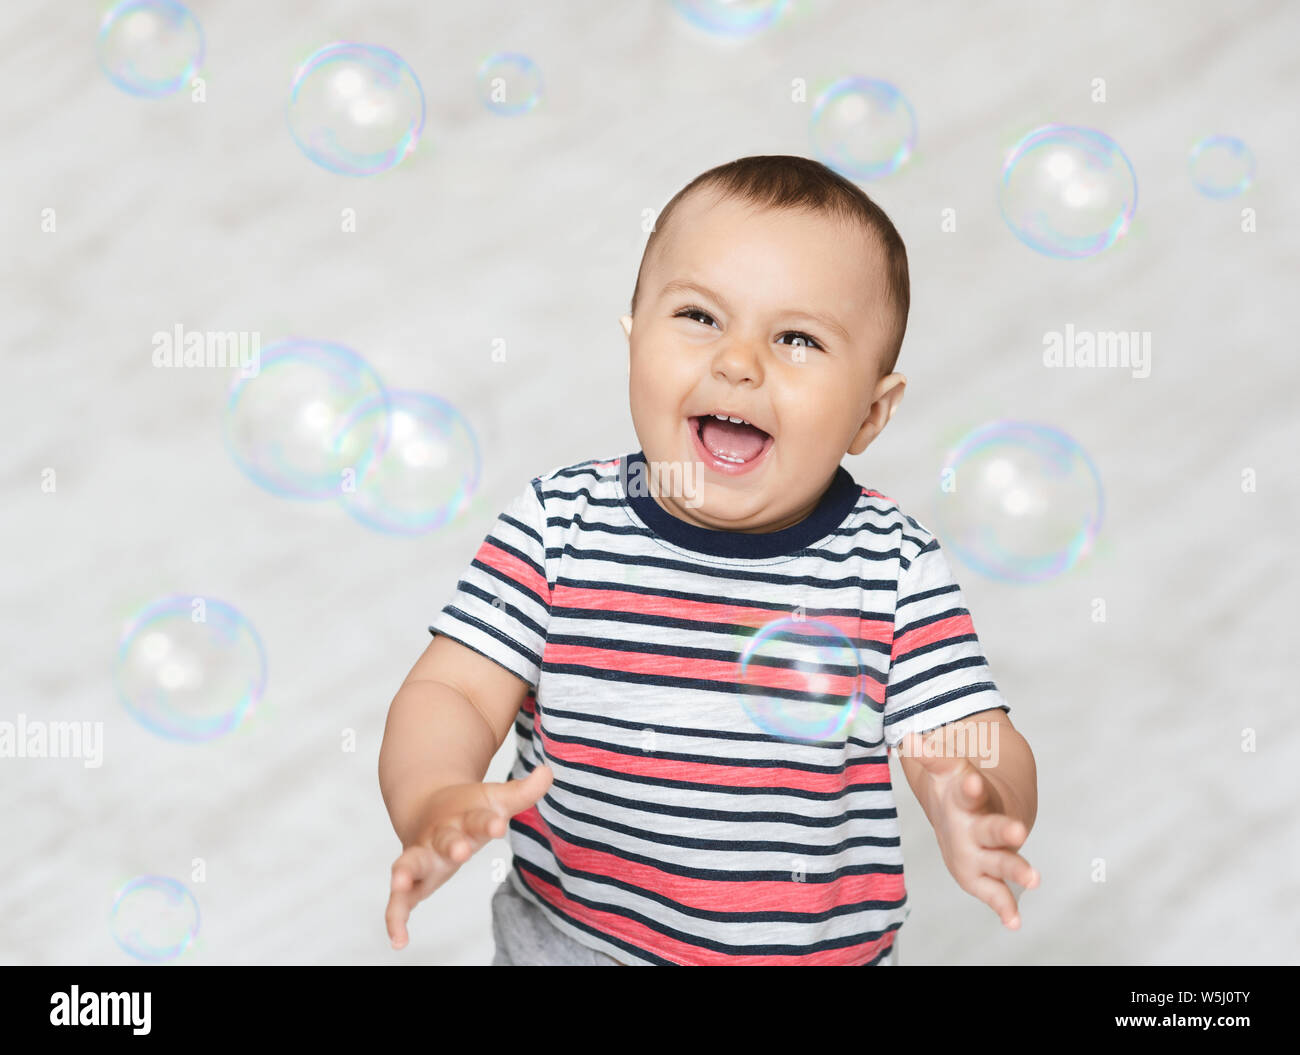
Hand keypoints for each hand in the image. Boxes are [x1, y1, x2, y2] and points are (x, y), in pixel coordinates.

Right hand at [385, 764, 552, 949]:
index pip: (478, 819)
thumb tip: (548, 772)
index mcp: (464, 817)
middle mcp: (440, 836)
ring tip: (400, 883)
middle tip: (461, 851)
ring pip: (410, 864)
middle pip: (445, 840)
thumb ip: (523, 792)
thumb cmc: (470, 809)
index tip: (499, 825)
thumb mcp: (496, 800)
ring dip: (406, 873)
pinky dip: (394, 919)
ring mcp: (423, 857)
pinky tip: (398, 942)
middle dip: (452, 845)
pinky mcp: (413, 881)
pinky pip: (398, 901)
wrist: (427, 806)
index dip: (487, 822)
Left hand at [898, 731, 1038, 928]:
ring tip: (1034, 880)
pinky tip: (1014, 923)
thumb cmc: (958, 792)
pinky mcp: (986, 874)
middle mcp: (983, 825)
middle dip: (1005, 830)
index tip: (973, 782)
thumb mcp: (945, 771)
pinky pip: (997, 891)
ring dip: (1016, 869)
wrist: (983, 814)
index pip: (970, 791)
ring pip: (1003, 860)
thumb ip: (930, 757)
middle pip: (994, 828)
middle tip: (1018, 831)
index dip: (970, 787)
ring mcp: (987, 851)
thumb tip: (908, 738)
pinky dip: (1006, 906)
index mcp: (970, 798)